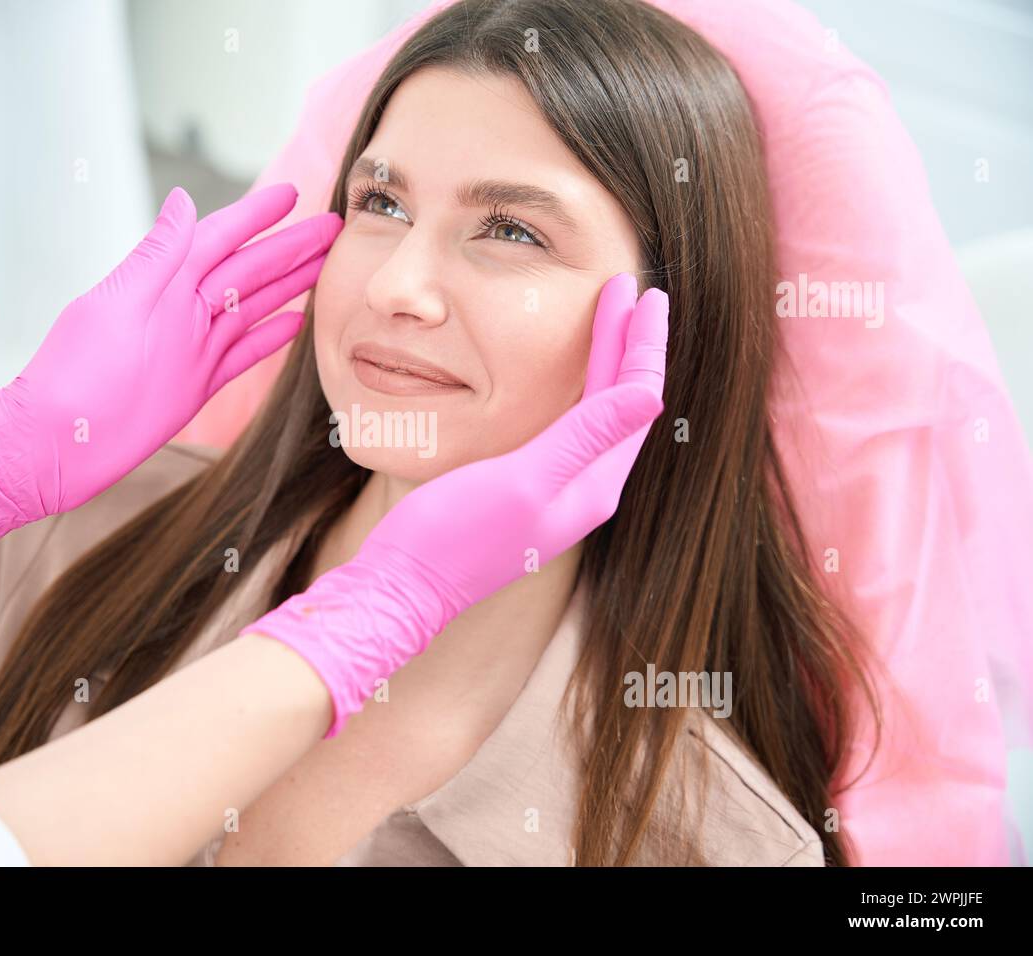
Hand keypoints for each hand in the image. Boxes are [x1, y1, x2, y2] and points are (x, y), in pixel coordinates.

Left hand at [0, 183, 341, 561]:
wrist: (57, 445)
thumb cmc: (75, 375)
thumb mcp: (117, 304)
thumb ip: (157, 255)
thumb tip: (182, 200)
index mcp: (163, 284)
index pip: (219, 237)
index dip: (255, 216)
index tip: (291, 193)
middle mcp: (183, 312)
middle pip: (248, 271)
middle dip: (290, 248)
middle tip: (333, 228)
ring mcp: (192, 349)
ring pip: (253, 309)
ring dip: (289, 287)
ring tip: (326, 269)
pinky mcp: (196, 386)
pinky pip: (242, 355)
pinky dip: (270, 340)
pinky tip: (297, 325)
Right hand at [243, 272, 668, 735]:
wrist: (401, 587)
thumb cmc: (455, 535)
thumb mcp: (524, 480)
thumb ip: (585, 435)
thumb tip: (651, 391)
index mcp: (592, 485)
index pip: (634, 400)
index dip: (641, 344)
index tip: (644, 292)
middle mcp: (581, 490)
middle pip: (617, 402)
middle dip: (624, 343)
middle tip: (628, 287)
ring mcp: (552, 493)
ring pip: (592, 412)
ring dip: (600, 361)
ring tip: (606, 318)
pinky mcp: (521, 492)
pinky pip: (563, 427)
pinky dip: (569, 388)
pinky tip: (557, 373)